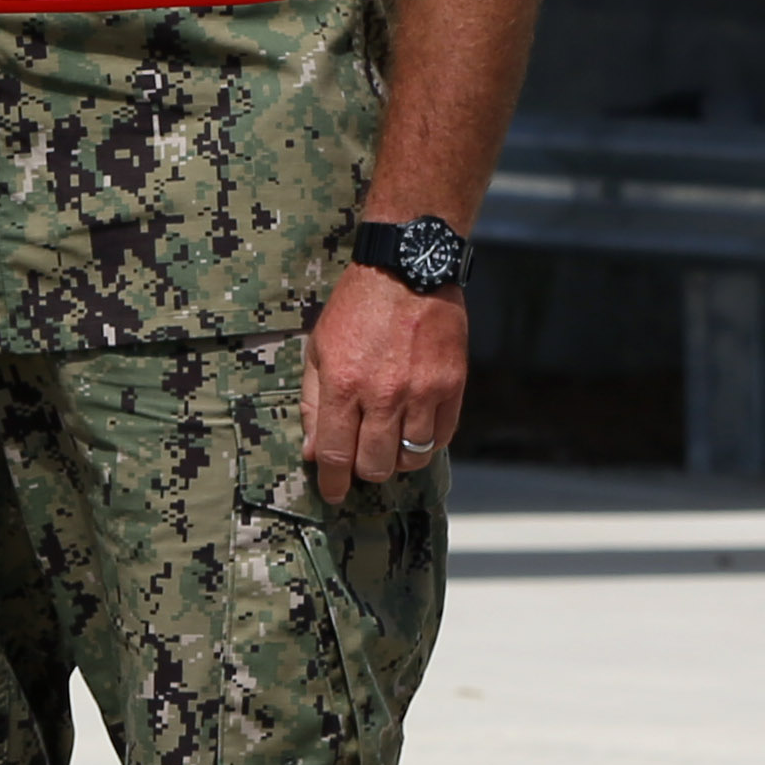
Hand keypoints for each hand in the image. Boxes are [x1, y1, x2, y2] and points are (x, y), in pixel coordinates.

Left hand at [301, 262, 466, 501]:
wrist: (407, 271)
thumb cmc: (356, 309)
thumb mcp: (318, 350)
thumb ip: (313, 403)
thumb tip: (314, 452)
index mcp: (343, 384)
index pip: (337, 453)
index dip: (333, 482)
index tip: (333, 493)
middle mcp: (384, 393)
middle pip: (376, 465)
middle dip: (364, 472)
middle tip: (361, 461)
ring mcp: (423, 391)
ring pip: (411, 456)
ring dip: (397, 459)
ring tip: (388, 444)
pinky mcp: (452, 385)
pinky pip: (442, 436)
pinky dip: (427, 443)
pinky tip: (415, 431)